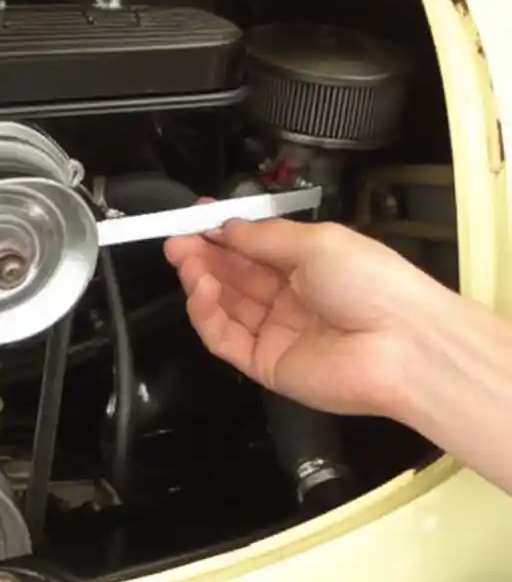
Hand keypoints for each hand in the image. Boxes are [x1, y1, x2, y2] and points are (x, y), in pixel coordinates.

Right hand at [164, 217, 445, 416]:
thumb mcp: (318, 241)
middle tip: (178, 239)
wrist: (403, 345)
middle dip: (202, 254)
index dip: (221, 233)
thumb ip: (264, 236)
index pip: (252, 247)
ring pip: (223, 305)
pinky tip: (200, 290)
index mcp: (308, 265)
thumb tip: (228, 225)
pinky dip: (205, 314)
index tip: (194, 218)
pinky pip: (223, 338)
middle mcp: (290, 298)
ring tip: (186, 260)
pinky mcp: (265, 363)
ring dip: (200, 280)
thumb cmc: (377, 287)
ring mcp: (277, 332)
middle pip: (232, 274)